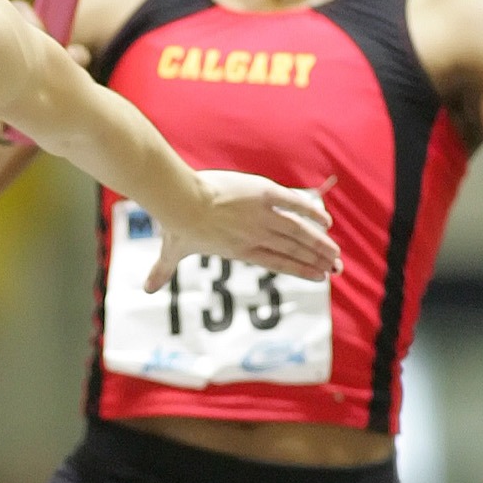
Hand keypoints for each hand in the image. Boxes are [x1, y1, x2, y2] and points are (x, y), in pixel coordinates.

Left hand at [146, 170, 339, 291]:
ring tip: (337, 252)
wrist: (180, 200)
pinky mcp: (264, 193)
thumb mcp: (171, 250)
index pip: (278, 263)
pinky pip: (294, 203)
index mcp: (241, 250)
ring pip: (299, 232)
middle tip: (337, 268)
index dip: (300, 271)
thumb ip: (162, 270)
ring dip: (320, 242)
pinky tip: (326, 219)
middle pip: (294, 250)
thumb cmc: (176, 224)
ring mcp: (262, 216)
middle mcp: (256, 236)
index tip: (320, 277)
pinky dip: (311, 211)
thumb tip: (145, 289)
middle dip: (318, 260)